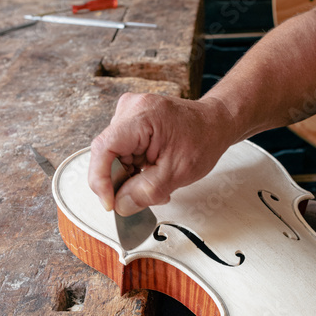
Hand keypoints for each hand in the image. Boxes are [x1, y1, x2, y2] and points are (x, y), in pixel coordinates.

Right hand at [88, 92, 235, 214]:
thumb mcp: (177, 172)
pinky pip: (122, 152)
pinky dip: (134, 169)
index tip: (109, 203)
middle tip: (144, 196)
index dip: (100, 180)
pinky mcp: (131, 123)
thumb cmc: (203, 139)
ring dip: (130, 177)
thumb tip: (120, 205)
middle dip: (122, 182)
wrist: (215, 123)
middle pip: (108, 155)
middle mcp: (130, 109)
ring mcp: (129, 114)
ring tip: (157, 183)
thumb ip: (146, 191)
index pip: (103, 149)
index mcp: (141, 115)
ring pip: (114, 157)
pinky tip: (152, 173)